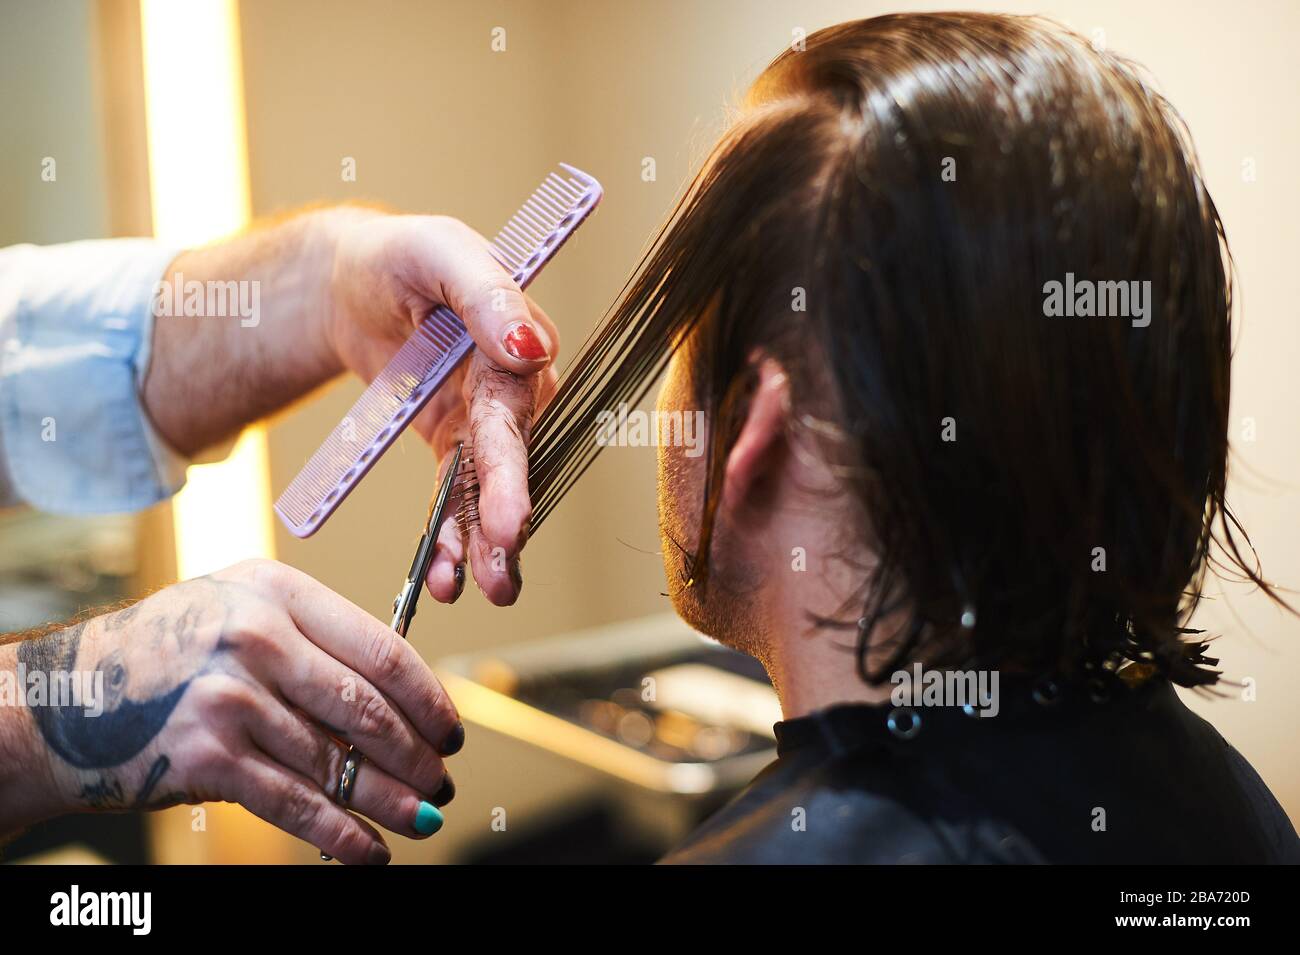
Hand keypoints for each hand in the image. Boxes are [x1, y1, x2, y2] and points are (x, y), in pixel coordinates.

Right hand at [17, 559, 462, 863]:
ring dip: (390, 799)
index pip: (381, 650)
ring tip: (420, 815)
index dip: (428, 698)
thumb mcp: (238, 611)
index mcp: (277, 593)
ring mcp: (232, 698)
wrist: (67, 699)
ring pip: (339, 762)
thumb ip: (312, 640)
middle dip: (418, 754)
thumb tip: (397, 702)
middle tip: (441, 779)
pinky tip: (370, 849)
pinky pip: (297, 803)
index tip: (449, 727)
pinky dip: (343, 833)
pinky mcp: (208, 757)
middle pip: (368, 710)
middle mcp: (256, 638)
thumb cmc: (164, 653)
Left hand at [327, 212, 559, 604]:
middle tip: (499, 577)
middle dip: (505, 524)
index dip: (513, 473)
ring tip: (468, 591)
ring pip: (487, 491)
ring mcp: (484, 419)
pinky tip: (441, 576)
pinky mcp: (454, 442)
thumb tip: (531, 347)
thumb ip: (485, 293)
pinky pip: (456, 496)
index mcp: (517, 338)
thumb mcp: (437, 253)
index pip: (518, 414)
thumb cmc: (399, 255)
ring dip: (480, 545)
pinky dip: (450, 536)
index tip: (512, 523)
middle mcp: (511, 385)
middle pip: (511, 464)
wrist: (351, 278)